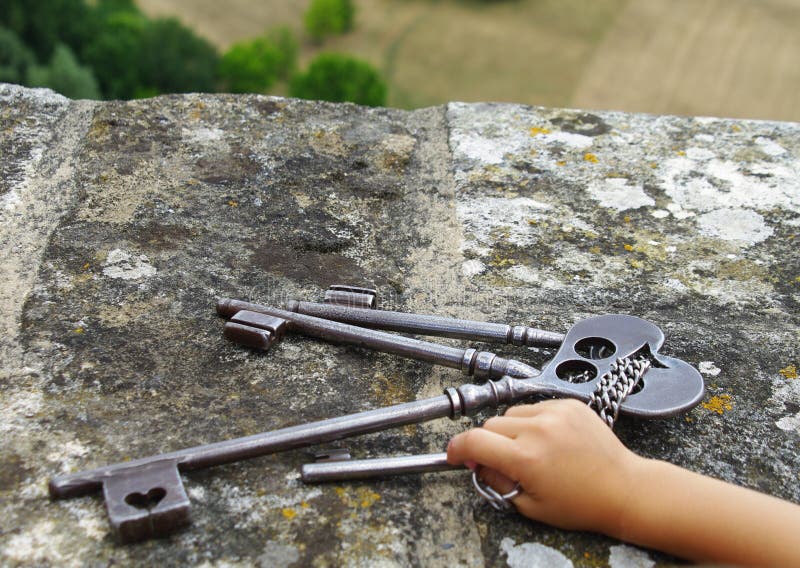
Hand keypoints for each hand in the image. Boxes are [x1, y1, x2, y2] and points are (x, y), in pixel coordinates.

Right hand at [446, 399, 643, 535]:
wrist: (624, 488)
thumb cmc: (581, 504)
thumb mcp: (530, 506)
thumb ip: (496, 482)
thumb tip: (476, 463)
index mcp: (526, 459)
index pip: (474, 441)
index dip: (457, 448)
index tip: (455, 455)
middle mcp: (539, 430)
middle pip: (491, 425)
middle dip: (490, 444)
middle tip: (504, 461)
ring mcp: (555, 412)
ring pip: (512, 413)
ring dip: (512, 430)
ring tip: (532, 450)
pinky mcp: (569, 403)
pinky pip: (536, 406)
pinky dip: (535, 421)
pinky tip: (551, 440)